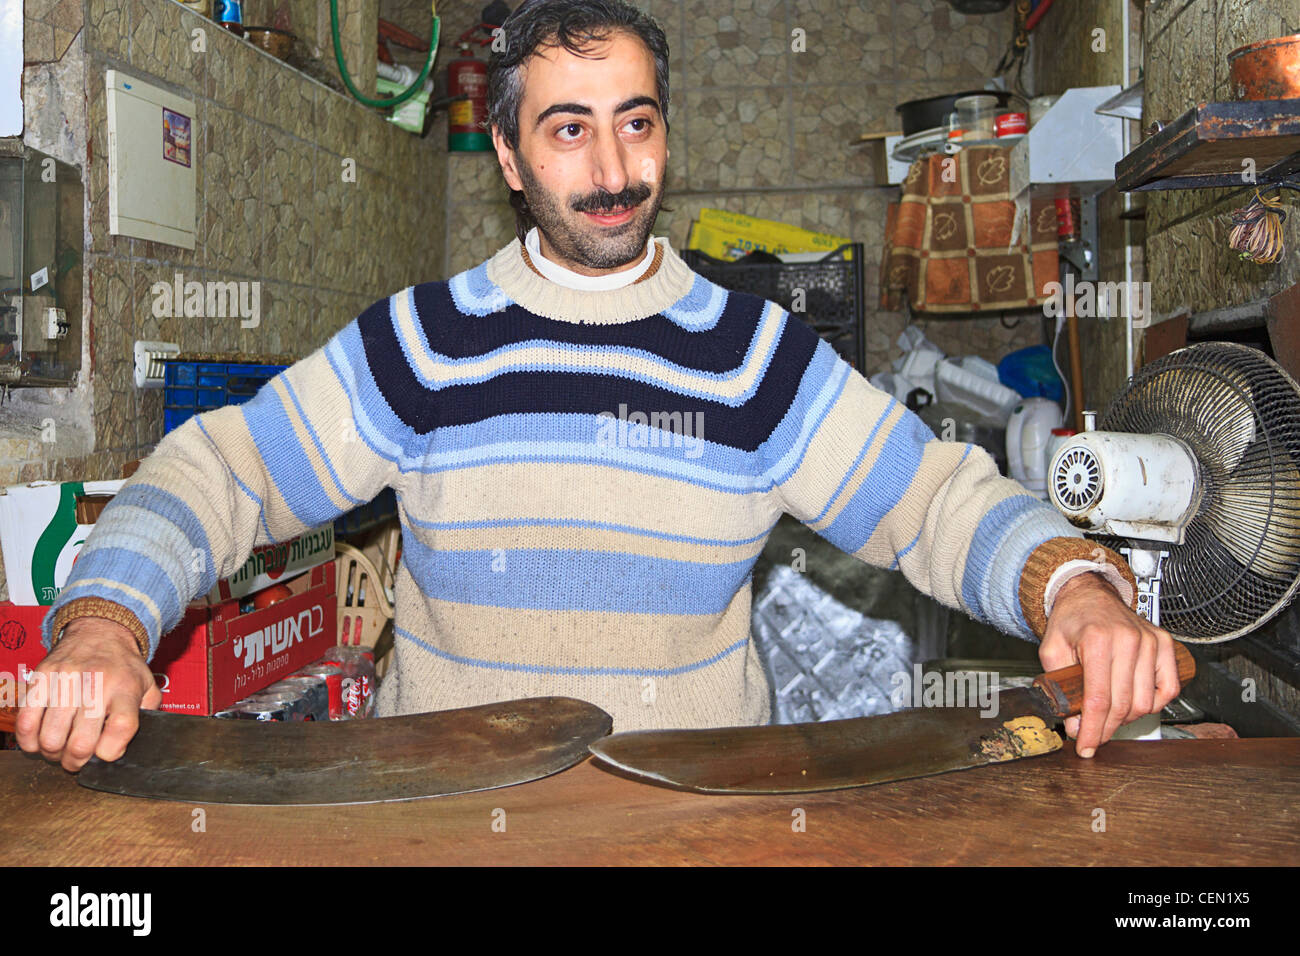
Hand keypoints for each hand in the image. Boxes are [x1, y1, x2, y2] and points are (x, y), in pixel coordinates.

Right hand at [14, 618, 160, 771]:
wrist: (99, 633)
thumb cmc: (122, 667)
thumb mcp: (147, 686)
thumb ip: (148, 714)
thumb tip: (137, 744)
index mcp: (125, 689)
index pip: (122, 727)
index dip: (111, 752)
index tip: (107, 754)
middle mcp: (96, 685)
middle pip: (81, 742)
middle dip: (76, 762)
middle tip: (77, 760)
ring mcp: (65, 682)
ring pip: (50, 738)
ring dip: (53, 753)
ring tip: (59, 749)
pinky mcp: (40, 679)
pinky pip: (25, 722)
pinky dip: (29, 740)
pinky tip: (39, 740)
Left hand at [1038, 572, 1180, 757]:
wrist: (1089, 594)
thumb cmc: (1070, 621)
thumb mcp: (1050, 650)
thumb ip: (1059, 687)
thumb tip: (1073, 723)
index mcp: (1097, 640)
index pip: (1098, 699)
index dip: (1091, 730)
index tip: (1085, 747)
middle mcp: (1128, 640)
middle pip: (1122, 705)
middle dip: (1105, 729)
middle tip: (1092, 736)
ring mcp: (1150, 641)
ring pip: (1145, 702)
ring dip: (1126, 718)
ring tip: (1108, 715)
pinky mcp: (1165, 644)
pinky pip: (1168, 689)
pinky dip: (1153, 704)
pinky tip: (1134, 703)